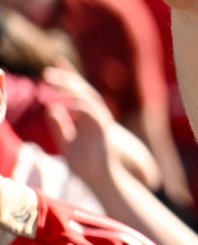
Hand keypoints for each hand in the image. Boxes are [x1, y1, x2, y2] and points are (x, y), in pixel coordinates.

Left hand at [40, 66, 119, 191]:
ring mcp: (100, 120)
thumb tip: (50, 108)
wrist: (99, 179)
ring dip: (69, 87)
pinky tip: (62, 101)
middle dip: (67, 78)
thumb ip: (58, 125)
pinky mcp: (103, 127)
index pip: (77, 94)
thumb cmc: (85, 165)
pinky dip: (76, 103)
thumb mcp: (66, 141)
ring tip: (51, 82)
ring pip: (87, 96)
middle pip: (82, 90)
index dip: (68, 79)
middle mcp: (94, 116)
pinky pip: (89, 109)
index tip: (54, 66)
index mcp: (86, 118)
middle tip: (48, 71)